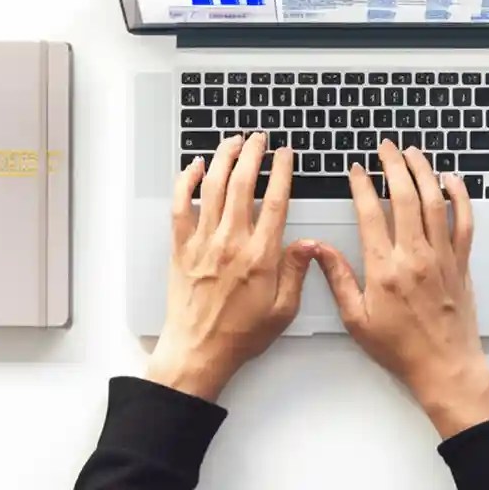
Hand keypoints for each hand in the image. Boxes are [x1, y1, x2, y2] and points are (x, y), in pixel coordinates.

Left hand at [147, 133, 311, 401]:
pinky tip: (193, 166)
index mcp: (260, 256)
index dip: (282, 171)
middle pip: (242, 183)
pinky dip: (185, 182)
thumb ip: (296, 272)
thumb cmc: (240, 335)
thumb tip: (307, 243)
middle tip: (260, 138)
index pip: (275, 201)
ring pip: (212, 187)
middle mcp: (230, 242)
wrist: (198, 351)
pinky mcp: (181, 247)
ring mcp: (203, 242)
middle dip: (253, 154)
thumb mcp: (283, 310)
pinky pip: (180, 205)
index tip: (287, 155)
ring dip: (223, 158)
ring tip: (233, 141)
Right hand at [315, 140, 488, 437]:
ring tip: (413, 153)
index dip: (361, 185)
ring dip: (423, 172)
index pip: (370, 213)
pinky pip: (464, 221)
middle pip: (405, 197)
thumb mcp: (355, 319)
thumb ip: (337, 278)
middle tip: (385, 147)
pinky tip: (451, 180)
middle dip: (393, 165)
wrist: (444, 367)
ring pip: (435, 202)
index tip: (356, 169)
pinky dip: (460, 197)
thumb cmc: (399, 348)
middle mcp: (414, 257)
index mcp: (384, 270)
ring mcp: (442, 257)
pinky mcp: (461, 262)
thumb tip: (317, 248)